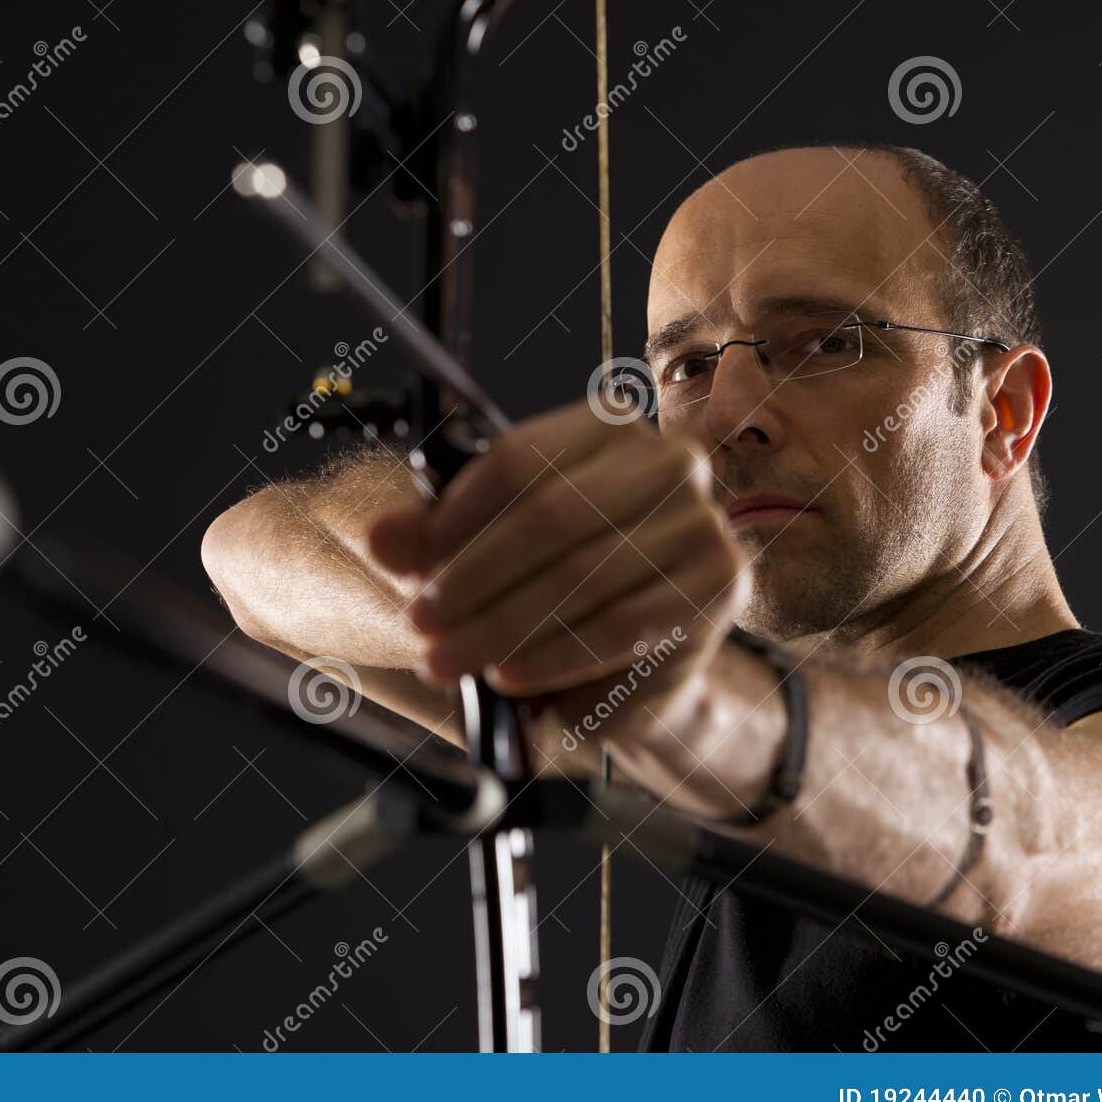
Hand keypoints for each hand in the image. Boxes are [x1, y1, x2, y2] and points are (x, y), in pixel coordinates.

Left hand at [366, 399, 749, 744]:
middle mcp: (669, 460)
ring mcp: (703, 520)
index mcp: (608, 426)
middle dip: (474, 578)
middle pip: (552, 517)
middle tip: (420, 625)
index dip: (455, 515)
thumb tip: (380, 537)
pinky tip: (509, 675)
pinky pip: (622, 626)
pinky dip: (556, 655)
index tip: (405, 566)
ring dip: (502, 626)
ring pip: (583, 576)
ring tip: (448, 660)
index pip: (519, 460)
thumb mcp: (491, 552)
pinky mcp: (720, 586)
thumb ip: (435, 540)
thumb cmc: (563, 585)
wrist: (645, 656)